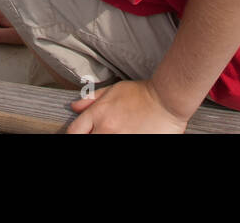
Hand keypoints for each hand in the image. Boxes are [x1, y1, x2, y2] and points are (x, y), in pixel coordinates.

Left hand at [67, 80, 188, 133]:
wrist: (166, 101)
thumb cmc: (142, 94)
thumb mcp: (114, 89)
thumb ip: (92, 99)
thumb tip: (74, 106)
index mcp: (98, 114)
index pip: (74, 130)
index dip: (73, 135)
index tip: (79, 135)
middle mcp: (106, 129)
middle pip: (86, 140)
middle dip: (88, 137)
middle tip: (98, 133)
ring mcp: (119, 139)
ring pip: (99, 144)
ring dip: (102, 139)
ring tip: (115, 132)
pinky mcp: (133, 144)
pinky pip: (118, 150)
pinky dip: (118, 141)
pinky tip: (125, 135)